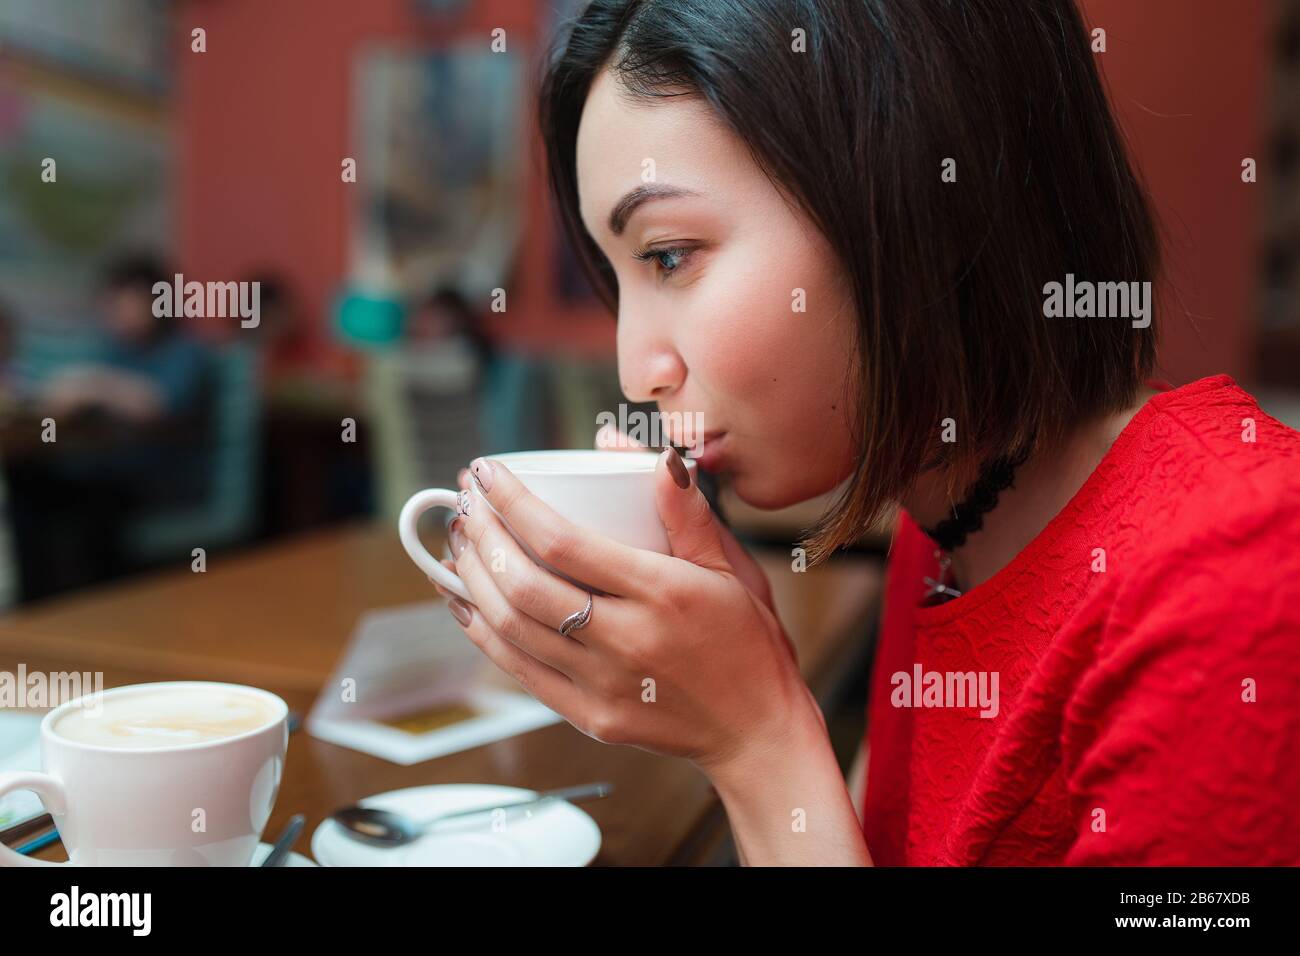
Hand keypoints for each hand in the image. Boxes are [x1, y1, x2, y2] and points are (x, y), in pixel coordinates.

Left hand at [430, 451, 820, 772]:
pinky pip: (519, 670)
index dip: (512, 503)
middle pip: (523, 584)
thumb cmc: (749, 642)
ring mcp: (603, 684)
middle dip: (481, 534)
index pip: (562, 542)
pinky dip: (482, 632)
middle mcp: (626, 640)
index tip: (487, 473)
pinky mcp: (590, 715)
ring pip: (511, 627)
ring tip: (460, 542)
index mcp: (662, 594)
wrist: (757, 730)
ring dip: (472, 579)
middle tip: (465, 502)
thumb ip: (688, 511)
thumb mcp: (734, 567)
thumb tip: (656, 459)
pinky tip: (467, 602)